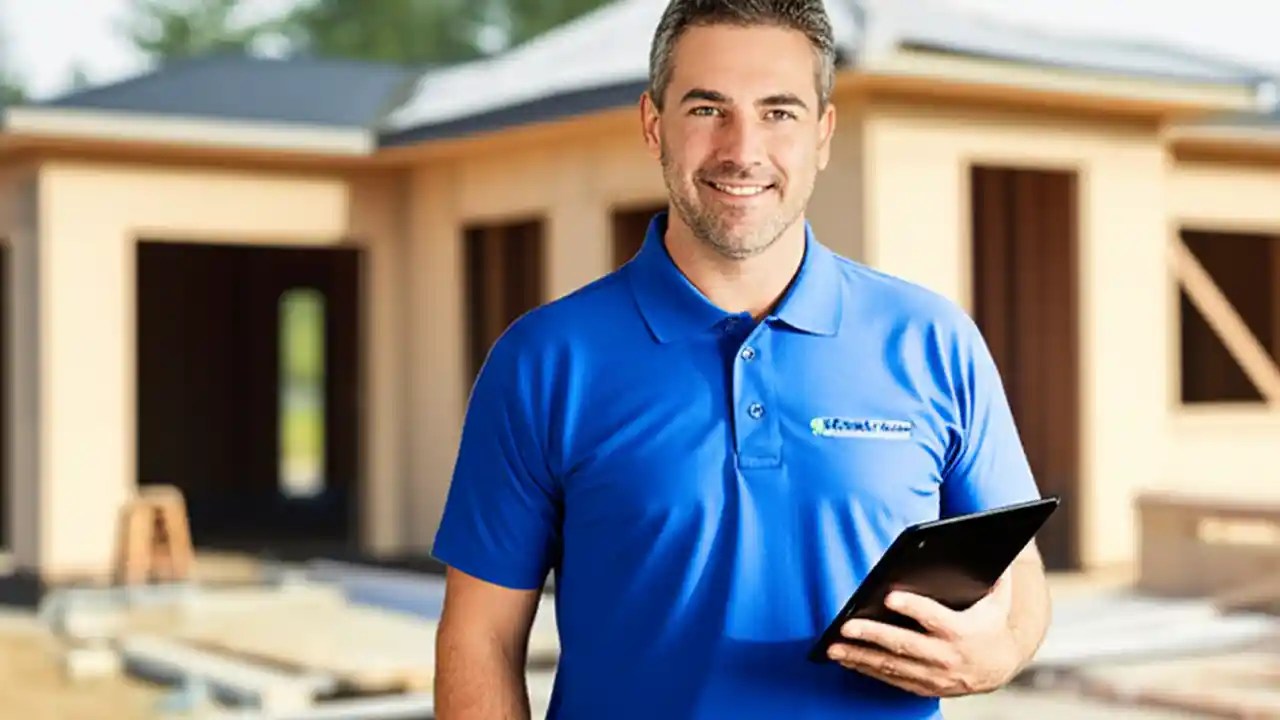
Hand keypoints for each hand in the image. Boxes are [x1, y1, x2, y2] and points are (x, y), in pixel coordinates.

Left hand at [826, 570, 1020, 697]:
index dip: (911, 607)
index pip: (933, 617)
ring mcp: (933, 675)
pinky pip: (891, 679)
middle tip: (846, 625)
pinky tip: (847, 659)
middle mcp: (945, 656)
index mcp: (961, 631)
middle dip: (873, 635)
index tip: (888, 597)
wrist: (999, 667)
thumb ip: (995, 576)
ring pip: (892, 666)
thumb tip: (990, 545)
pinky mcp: (923, 686)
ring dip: (861, 657)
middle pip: (904, 645)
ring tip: (834, 647)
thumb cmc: (992, 624)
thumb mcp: (999, 600)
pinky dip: (867, 670)